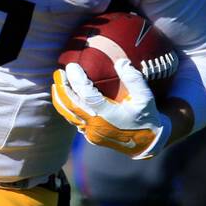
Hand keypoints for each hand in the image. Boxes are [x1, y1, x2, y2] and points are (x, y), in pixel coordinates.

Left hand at [51, 59, 171, 158]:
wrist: (148, 143)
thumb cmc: (147, 118)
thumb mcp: (145, 97)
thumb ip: (133, 79)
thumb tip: (120, 62)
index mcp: (108, 115)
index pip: (86, 95)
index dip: (77, 79)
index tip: (72, 66)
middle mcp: (96, 125)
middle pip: (71, 105)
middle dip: (62, 87)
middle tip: (59, 72)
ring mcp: (92, 133)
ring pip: (69, 115)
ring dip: (61, 98)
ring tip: (57, 84)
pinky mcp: (91, 137)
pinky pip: (74, 121)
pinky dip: (67, 108)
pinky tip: (67, 99)